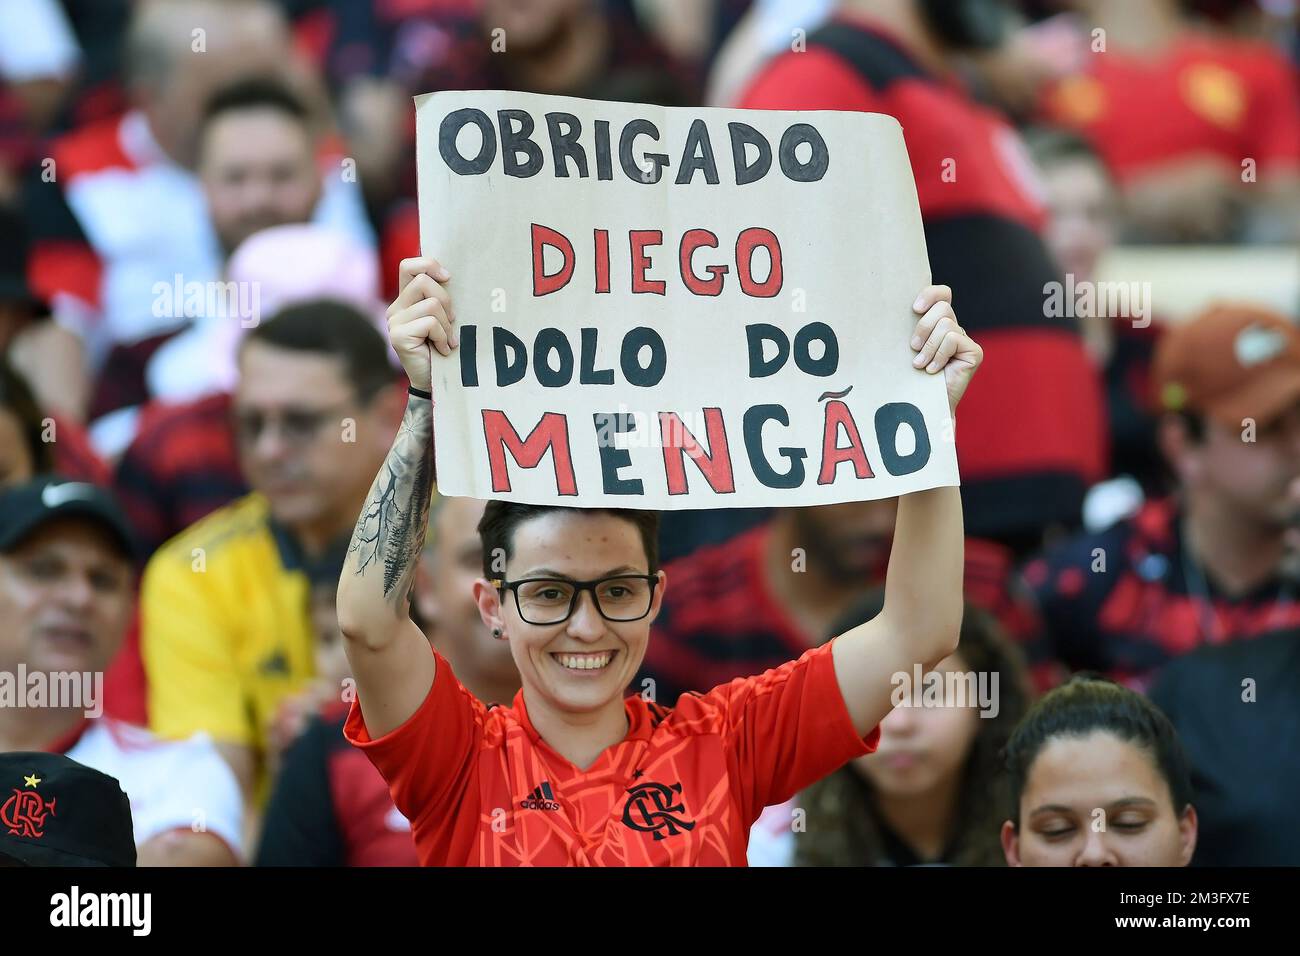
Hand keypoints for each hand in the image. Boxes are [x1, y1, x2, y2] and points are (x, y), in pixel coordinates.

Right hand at [387, 256, 457, 391]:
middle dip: (446, 301)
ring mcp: (393, 322)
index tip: (448, 278)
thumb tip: (450, 276)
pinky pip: (430, 323)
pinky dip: (443, 337)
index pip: (408, 266)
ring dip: (447, 324)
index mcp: (405, 300)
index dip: (428, 264)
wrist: (435, 382)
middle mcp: (395, 308)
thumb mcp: (444, 317)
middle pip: (423, 281)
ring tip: (448, 341)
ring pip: (431, 304)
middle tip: (452, 322)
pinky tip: (443, 350)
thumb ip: (441, 298)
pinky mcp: (398, 336)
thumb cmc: (443, 348)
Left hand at [910, 284, 981, 414]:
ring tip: (920, 364)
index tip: (914, 309)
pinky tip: (933, 370)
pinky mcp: (974, 352)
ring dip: (929, 347)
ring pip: (946, 325)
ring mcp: (965, 340)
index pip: (942, 294)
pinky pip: (953, 339)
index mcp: (937, 323)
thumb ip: (906, 328)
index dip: (930, 294)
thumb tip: (887, 307)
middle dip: (923, 327)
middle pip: (942, 308)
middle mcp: (954, 328)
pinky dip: (939, 355)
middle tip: (913, 347)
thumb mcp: (905, 348)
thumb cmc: (908, 377)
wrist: (923, 405)